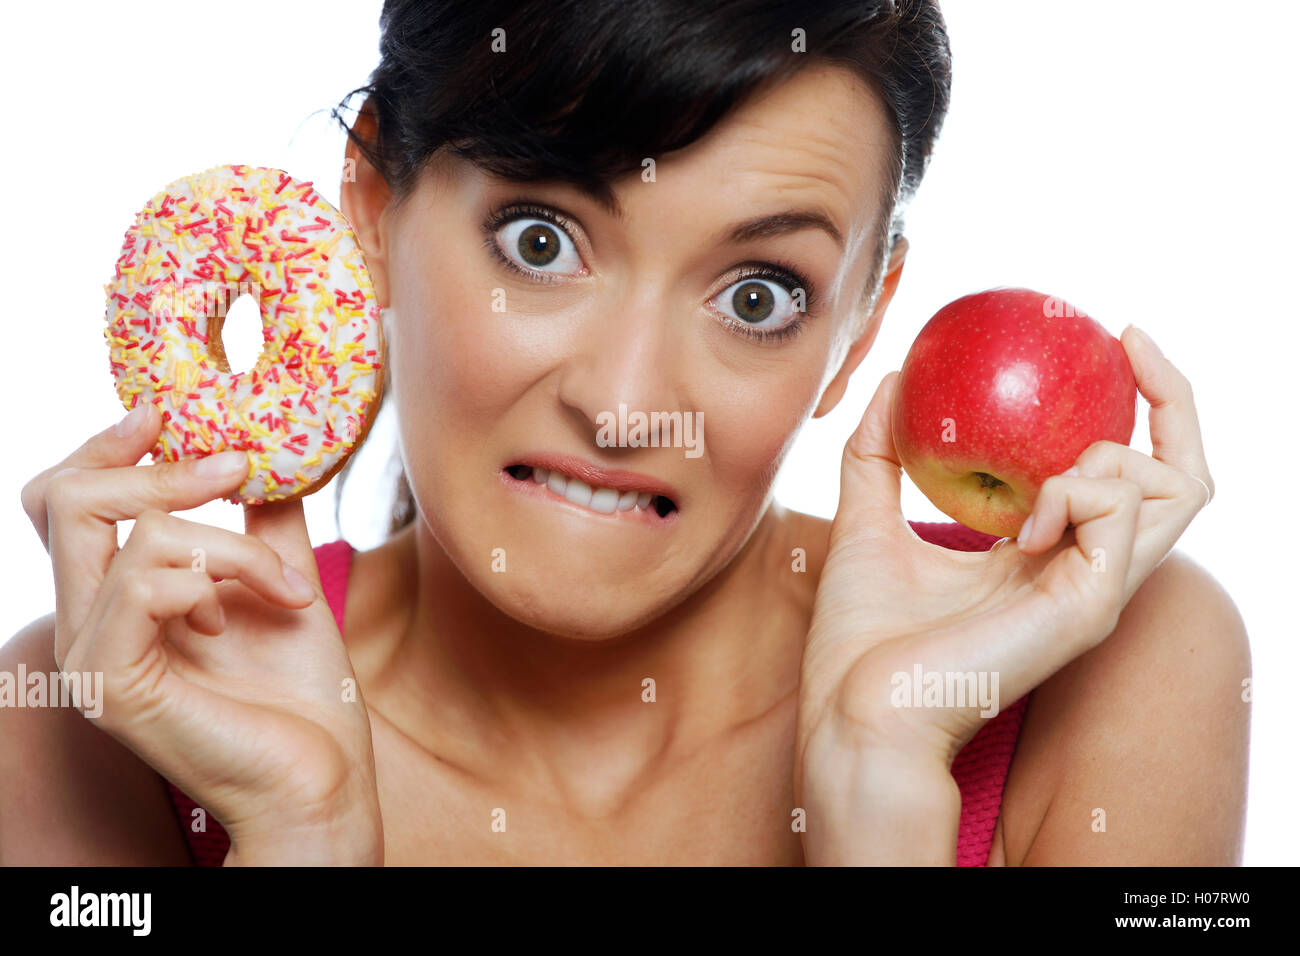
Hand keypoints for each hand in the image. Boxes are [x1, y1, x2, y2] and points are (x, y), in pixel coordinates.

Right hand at [20, 403, 382, 863]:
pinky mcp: (111, 682)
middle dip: (160, 467)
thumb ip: (261, 522)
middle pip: (65, 500)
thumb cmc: (305, 696)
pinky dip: (221, 576)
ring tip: (285, 588)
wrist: (326, 780)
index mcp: (117, 602)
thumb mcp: (282, 583)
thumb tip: (267, 450)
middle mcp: (87, 626)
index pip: (65, 504)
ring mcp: (91, 657)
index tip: (166, 412)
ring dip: (231, 545)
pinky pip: (145, 582)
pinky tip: (256, 614)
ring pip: (128, 532)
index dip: (107, 447)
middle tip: (235, 468)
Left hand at [794, 326, 1211, 862]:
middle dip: (1174, 400)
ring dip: (1110, 452)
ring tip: (1039, 479)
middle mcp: (1084, 571)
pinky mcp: (1090, 606)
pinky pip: (1123, 512)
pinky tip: (1026, 520)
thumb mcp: (865, 523)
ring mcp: (1095, 590)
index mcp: (1045, 556)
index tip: (1110, 342)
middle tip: (1127, 339)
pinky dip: (1079, 489)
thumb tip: (889, 381)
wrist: (853, 710)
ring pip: (1175, 490)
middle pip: (1181, 479)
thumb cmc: (860, 637)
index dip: (1136, 407)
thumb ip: (880, 454)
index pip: (1126, 477)